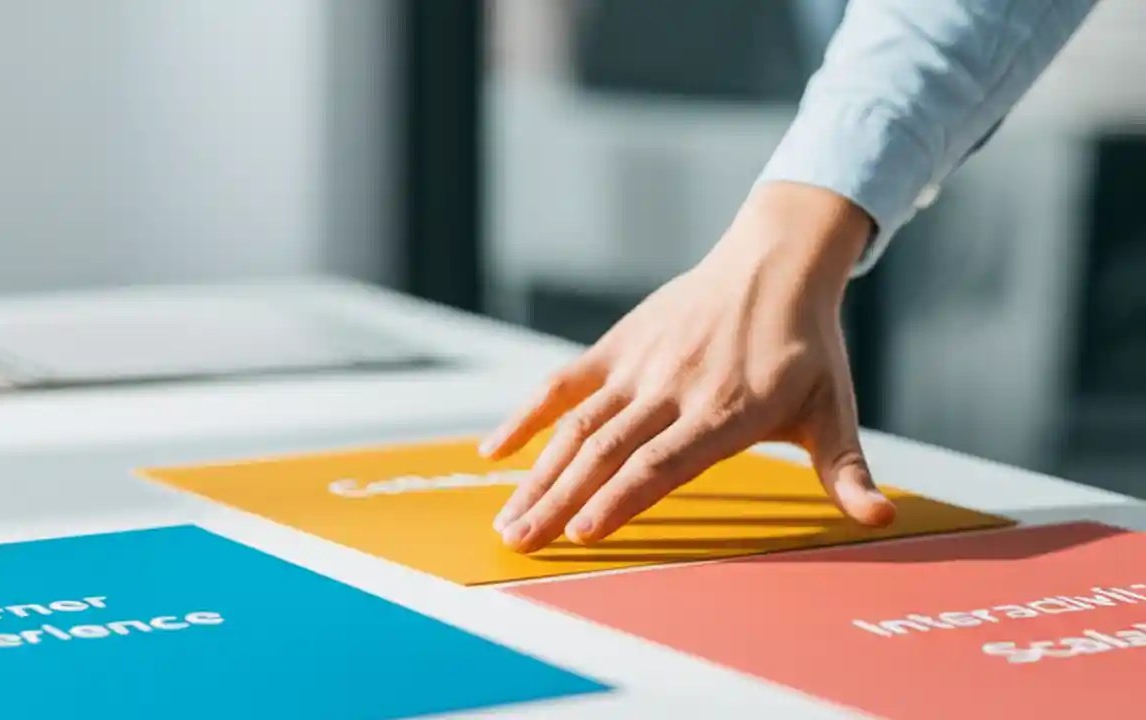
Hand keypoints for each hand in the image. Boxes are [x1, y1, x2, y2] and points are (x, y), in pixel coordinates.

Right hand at [479, 182, 896, 552]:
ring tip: (507, 520)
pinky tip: (495, 452)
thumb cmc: (806, 347)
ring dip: (537, 474)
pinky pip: (564, 383)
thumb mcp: (832, 409)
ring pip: (577, 425)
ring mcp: (640, 364)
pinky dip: (526, 416)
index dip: (621, 496)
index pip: (663, 462)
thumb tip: (879, 516)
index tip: (582, 532)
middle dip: (558, 501)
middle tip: (519, 544)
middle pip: (606, 451)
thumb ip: (845, 470)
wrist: (775, 262)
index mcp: (726, 410)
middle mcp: (675, 387)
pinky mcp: (619, 345)